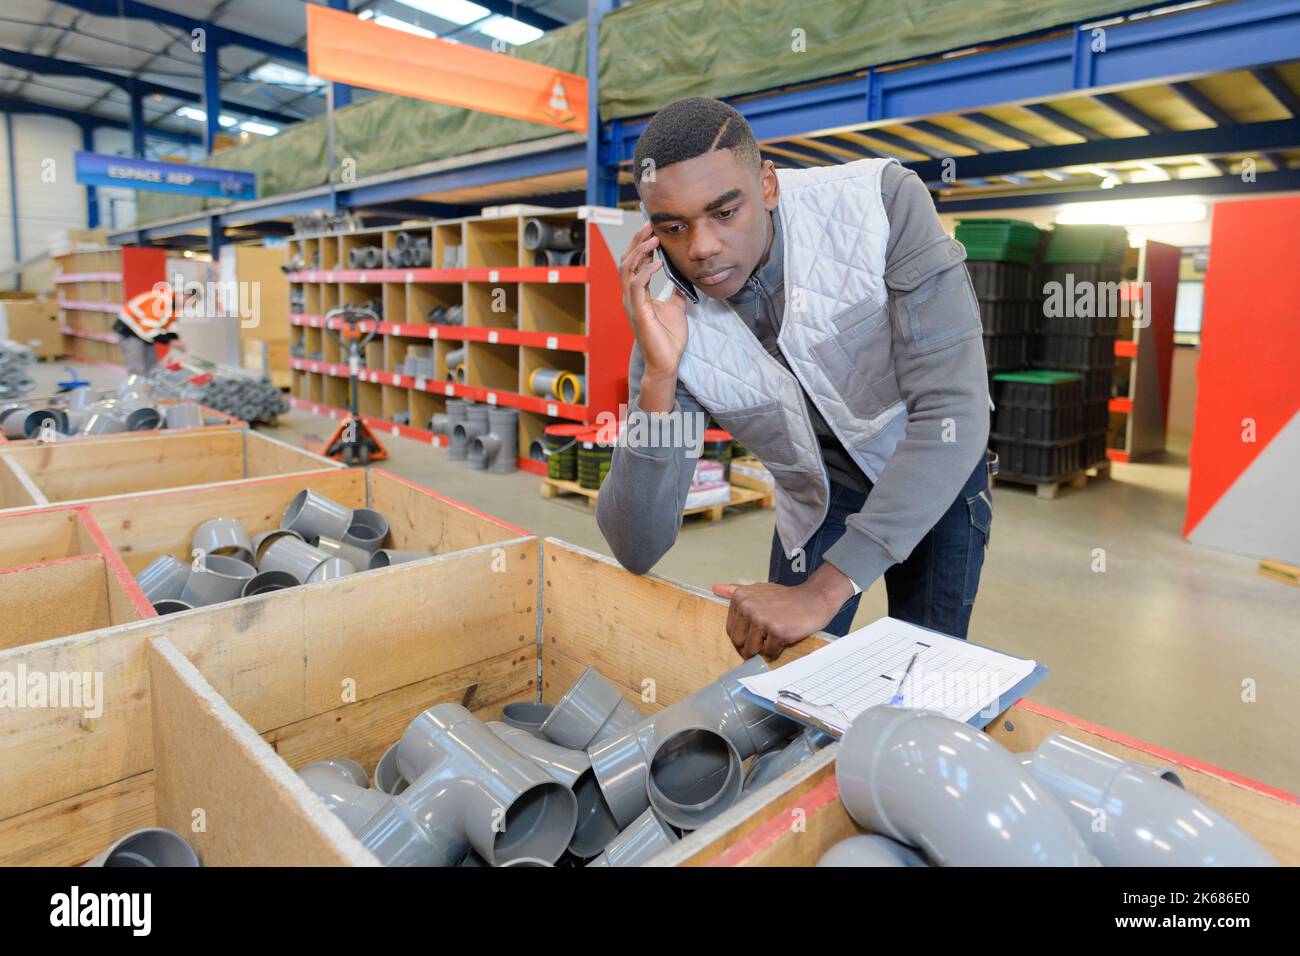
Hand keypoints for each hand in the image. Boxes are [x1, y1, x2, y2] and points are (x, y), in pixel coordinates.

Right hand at [619, 221, 687, 382]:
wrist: (667, 362)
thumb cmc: (668, 338)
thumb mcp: (676, 306)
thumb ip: (675, 289)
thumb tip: (682, 275)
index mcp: (637, 294)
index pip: (635, 263)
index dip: (642, 245)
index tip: (654, 229)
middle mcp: (630, 297)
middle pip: (627, 261)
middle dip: (637, 241)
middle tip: (650, 225)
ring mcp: (632, 304)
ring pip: (627, 270)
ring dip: (640, 252)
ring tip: (654, 240)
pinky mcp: (638, 313)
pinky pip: (637, 286)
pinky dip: (647, 272)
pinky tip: (660, 263)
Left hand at [712, 565, 856, 659]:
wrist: (814, 599)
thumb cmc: (785, 598)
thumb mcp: (758, 589)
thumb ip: (735, 591)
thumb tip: (715, 588)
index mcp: (740, 598)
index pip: (731, 630)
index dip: (742, 638)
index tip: (754, 635)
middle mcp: (748, 608)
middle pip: (738, 642)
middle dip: (749, 647)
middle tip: (764, 641)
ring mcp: (762, 620)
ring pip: (752, 650)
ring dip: (763, 650)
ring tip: (774, 638)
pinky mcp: (777, 631)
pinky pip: (769, 653)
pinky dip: (776, 652)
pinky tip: (784, 639)